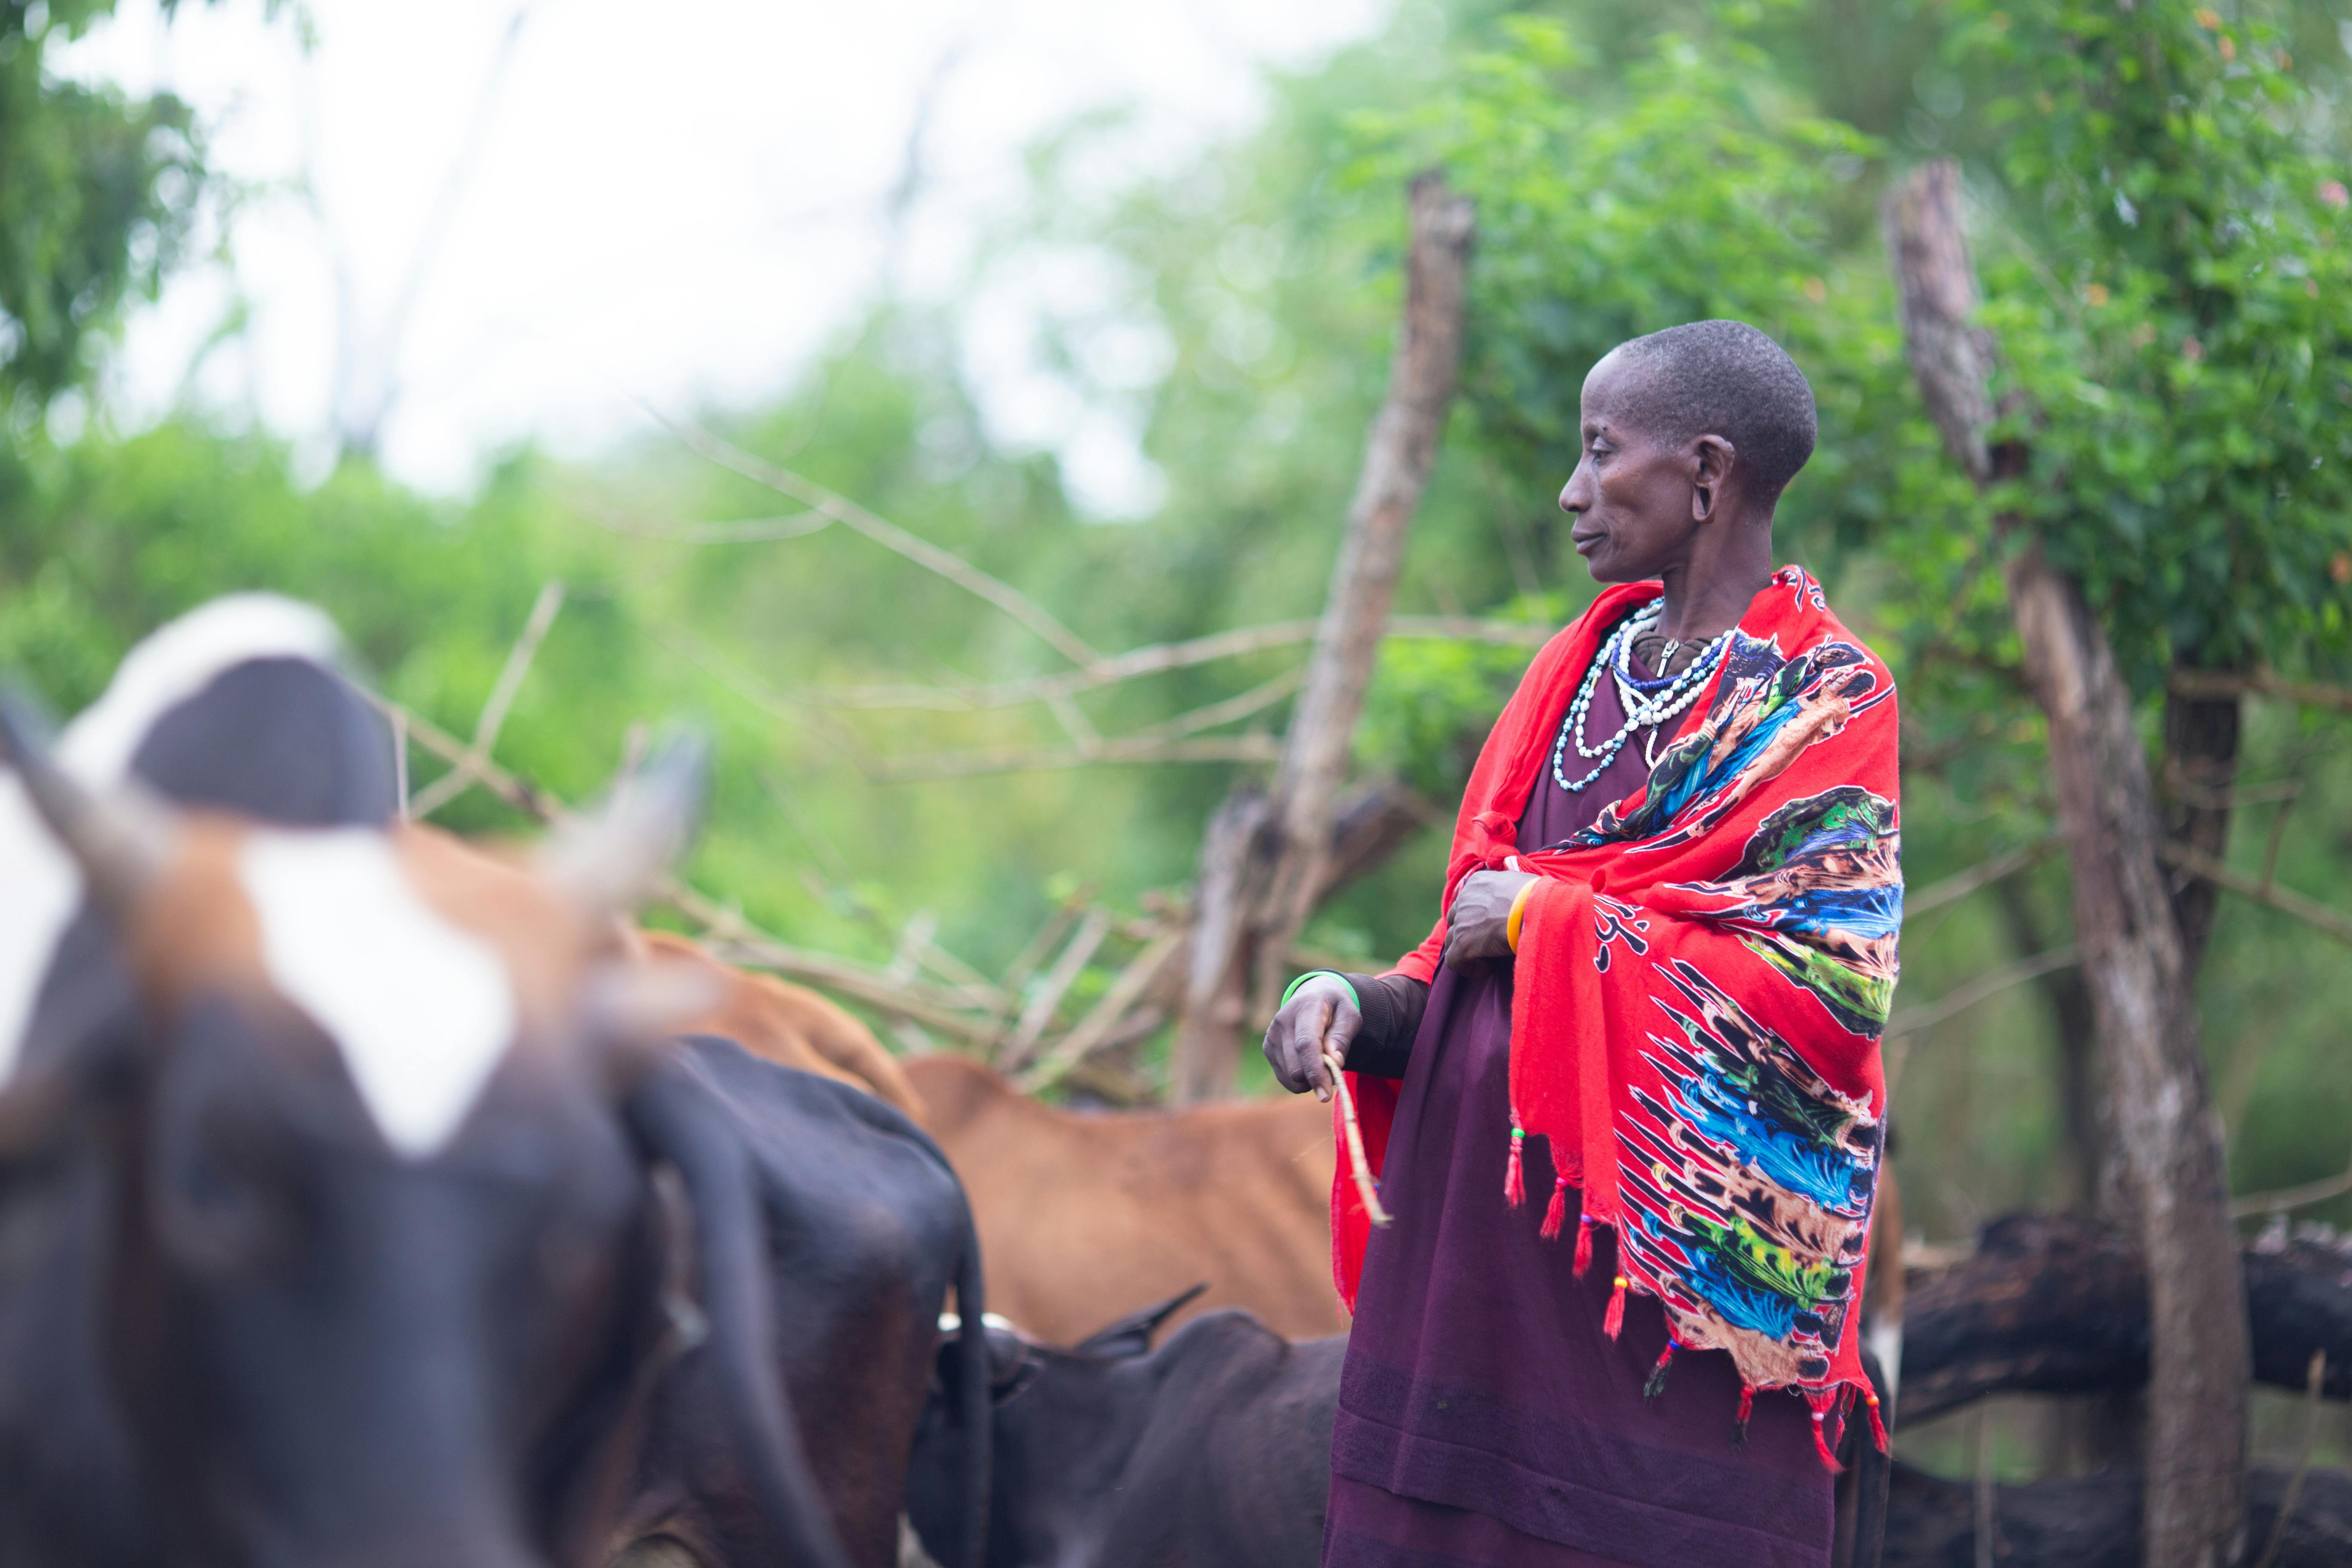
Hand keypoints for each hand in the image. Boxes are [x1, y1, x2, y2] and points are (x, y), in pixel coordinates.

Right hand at [1261, 975, 1359, 1101]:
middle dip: (1317, 1079)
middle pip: (1296, 1067)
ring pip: (1290, 1076)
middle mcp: (1283, 1020)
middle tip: (1334, 1073)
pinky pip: (1284, 1078)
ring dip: (1310, 1080)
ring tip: (1323, 1065)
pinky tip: (1309, 1066)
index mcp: (1306, 1007)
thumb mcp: (1349, 1016)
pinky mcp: (1267, 1047)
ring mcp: (1272, 1034)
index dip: (1315, 1071)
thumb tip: (1334, 1062)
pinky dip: (1300, 1081)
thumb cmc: (1335, 1009)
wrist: (1313, 996)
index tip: (1326, 1096)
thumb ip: (1342, 1037)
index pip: (1306, 1044)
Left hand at [1442, 869, 1536, 972]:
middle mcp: (1465, 898)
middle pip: (1457, 917)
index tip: (1493, 924)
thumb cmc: (1538, 896)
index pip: (1469, 898)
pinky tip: (1486, 970)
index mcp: (1479, 882)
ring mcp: (1462, 921)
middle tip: (1488, 941)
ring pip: (1453, 938)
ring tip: (1489, 959)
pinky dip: (1467, 968)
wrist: (1536, 909)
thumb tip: (1516, 895)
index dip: (1477, 914)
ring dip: (1468, 949)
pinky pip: (1454, 960)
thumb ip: (1510, 887)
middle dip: (1468, 930)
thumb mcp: (1521, 882)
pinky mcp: (1463, 942)